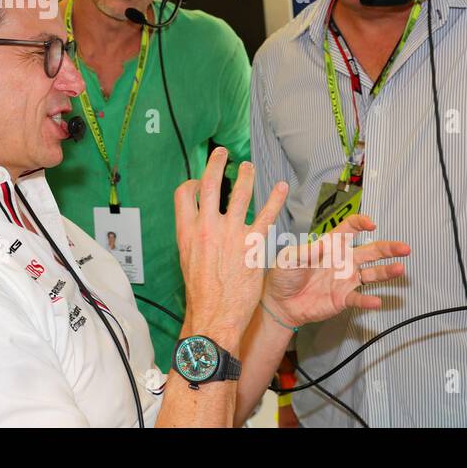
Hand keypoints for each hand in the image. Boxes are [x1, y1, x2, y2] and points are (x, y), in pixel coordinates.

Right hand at [174, 148, 288, 342]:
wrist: (215, 314)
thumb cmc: (201, 292)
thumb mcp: (187, 259)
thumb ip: (194, 237)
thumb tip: (199, 224)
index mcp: (187, 230)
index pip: (185, 193)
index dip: (192, 183)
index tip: (200, 181)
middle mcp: (207, 226)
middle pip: (210, 184)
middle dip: (216, 163)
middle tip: (222, 153)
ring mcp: (230, 233)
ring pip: (239, 193)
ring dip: (245, 176)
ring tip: (248, 167)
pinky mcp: (253, 244)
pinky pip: (267, 214)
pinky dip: (276, 199)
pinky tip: (281, 188)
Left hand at [262, 214, 408, 328]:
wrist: (280, 302)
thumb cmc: (283, 276)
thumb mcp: (289, 258)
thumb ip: (304, 252)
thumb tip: (320, 245)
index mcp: (330, 246)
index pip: (350, 229)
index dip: (361, 223)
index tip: (371, 223)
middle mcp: (342, 261)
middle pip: (370, 251)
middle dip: (387, 248)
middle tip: (403, 247)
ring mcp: (345, 280)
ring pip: (371, 273)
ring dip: (386, 272)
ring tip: (399, 269)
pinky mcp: (342, 298)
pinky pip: (358, 299)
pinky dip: (368, 300)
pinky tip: (377, 300)